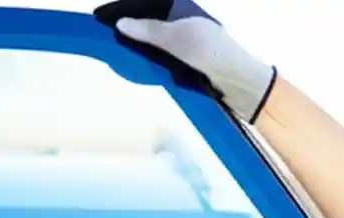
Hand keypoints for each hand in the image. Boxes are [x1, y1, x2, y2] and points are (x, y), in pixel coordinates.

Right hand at [94, 0, 276, 121]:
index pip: (146, 5)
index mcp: (183, 7)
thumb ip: (149, 30)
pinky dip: (149, 56)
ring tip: (115, 47)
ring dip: (138, 43)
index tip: (100, 18)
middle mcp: (184, 20)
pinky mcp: (189, 58)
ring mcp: (187, 40)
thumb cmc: (213, 54)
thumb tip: (120, 24)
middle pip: (148, 20)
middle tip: (103, 34)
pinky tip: (138, 61)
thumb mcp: (178, 39)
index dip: (123, 10)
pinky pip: (163, 53)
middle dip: (128, 26)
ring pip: (154, 38)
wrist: (243, 84)